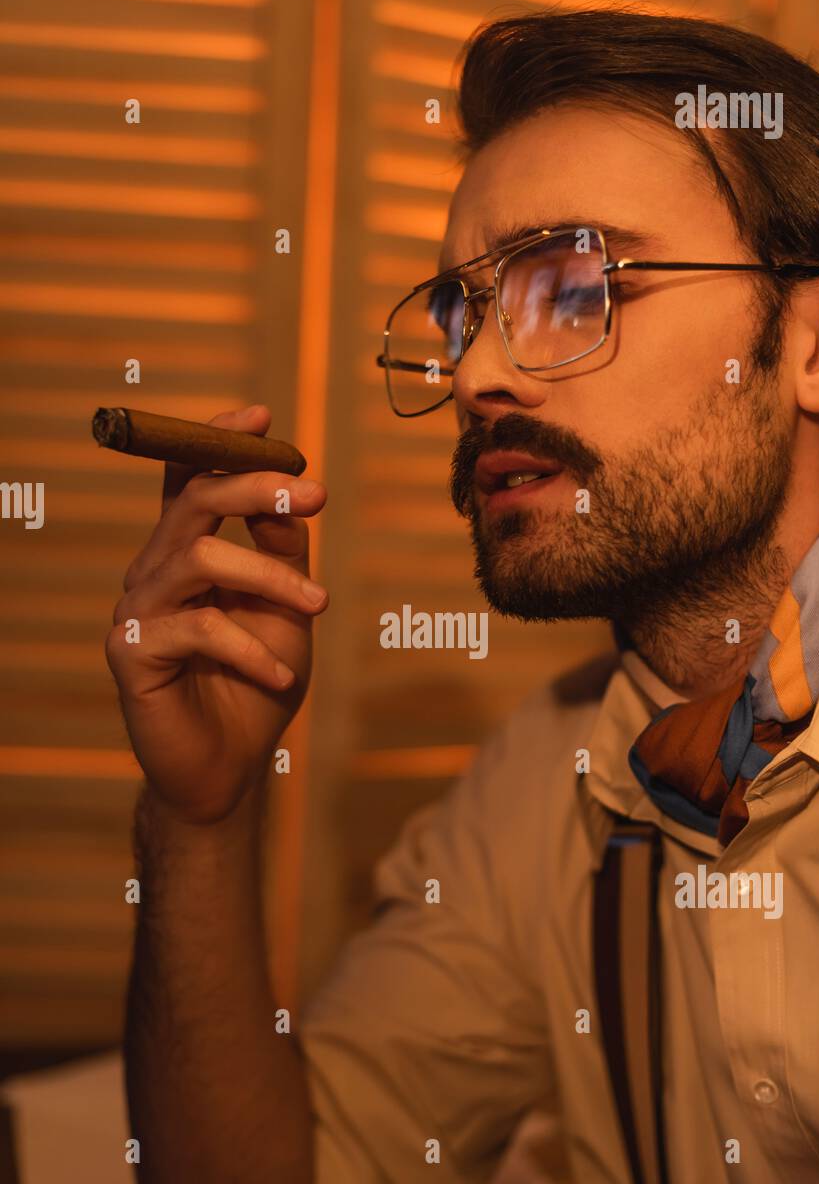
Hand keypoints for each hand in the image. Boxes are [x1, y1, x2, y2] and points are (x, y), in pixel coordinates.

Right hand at [106, 405, 327, 822]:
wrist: (229, 768)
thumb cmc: (258, 683)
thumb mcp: (286, 611)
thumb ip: (284, 552)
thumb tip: (294, 494)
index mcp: (187, 553)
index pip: (190, 478)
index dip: (218, 438)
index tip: (265, 415)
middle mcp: (155, 572)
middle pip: (194, 501)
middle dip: (256, 486)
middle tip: (316, 495)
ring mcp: (139, 611)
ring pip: (199, 557)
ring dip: (269, 575)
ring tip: (320, 607)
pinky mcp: (133, 655)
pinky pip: (198, 630)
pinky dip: (251, 651)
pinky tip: (281, 677)